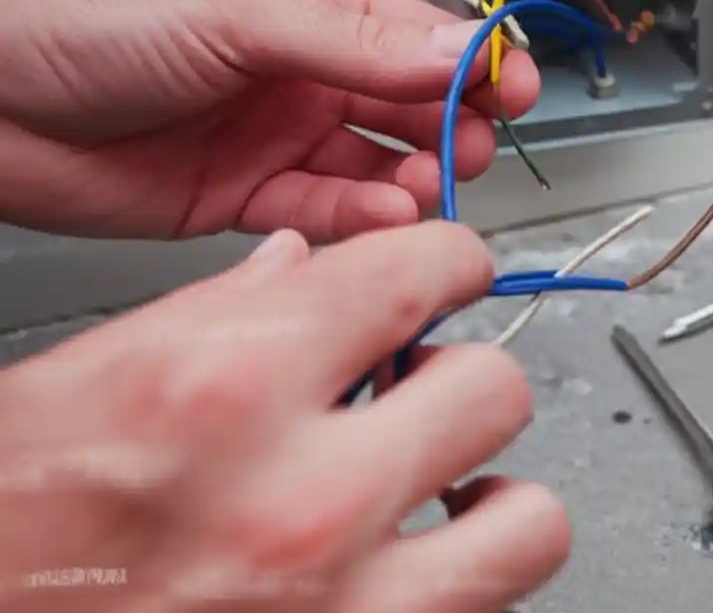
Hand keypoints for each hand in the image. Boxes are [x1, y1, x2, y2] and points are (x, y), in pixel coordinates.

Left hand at [0, 0, 537, 241]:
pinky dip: (359, 217)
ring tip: (427, 188)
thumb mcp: (239, 12)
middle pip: (405, 106)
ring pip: (371, 166)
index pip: (411, 35)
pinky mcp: (243, 197)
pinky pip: (323, 209)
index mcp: (301, 4)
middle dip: (450, 128)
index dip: (470, 63)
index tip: (517, 90)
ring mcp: (272, 136)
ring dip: (410, 180)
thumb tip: (457, 51)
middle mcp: (294, 72)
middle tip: (473, 148)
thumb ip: (356, 44)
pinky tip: (382, 214)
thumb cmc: (83, 19)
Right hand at [0, 225, 569, 611]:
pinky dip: (462, 584)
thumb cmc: (3, 536)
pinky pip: (485, 611)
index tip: (450, 274)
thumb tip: (299, 268)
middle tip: (423, 395)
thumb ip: (211, 318)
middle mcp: (297, 502)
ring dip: (496, 501)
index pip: (416, 274)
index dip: (449, 263)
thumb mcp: (74, 388)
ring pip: (531, 525)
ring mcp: (342, 609)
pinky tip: (406, 569)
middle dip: (460, 381)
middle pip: (495, 391)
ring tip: (450, 495)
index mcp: (219, 390)